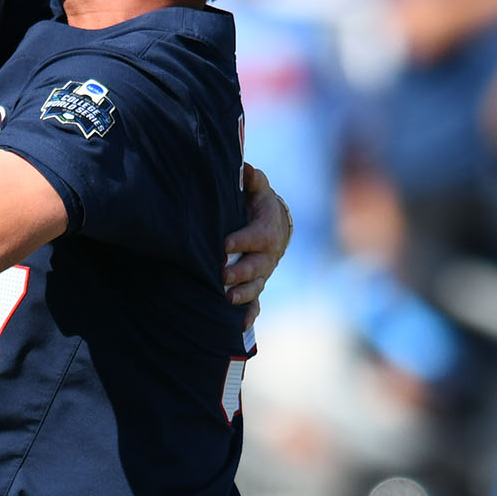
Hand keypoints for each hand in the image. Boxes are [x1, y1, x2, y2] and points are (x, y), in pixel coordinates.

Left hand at [223, 163, 291, 304]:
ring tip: (227, 300)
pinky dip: (249, 315)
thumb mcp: (257, 189)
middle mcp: (267, 256)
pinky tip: (239, 327)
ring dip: (243, 295)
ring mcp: (262, 273)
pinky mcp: (256, 285)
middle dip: (240, 272)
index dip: (241, 240)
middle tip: (222, 276)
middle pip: (256, 266)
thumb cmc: (258, 204)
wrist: (275, 225)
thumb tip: (245, 168)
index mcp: (267, 231)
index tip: (224, 244)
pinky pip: (255, 303)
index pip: (256, 237)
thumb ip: (252, 180)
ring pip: (255, 287)